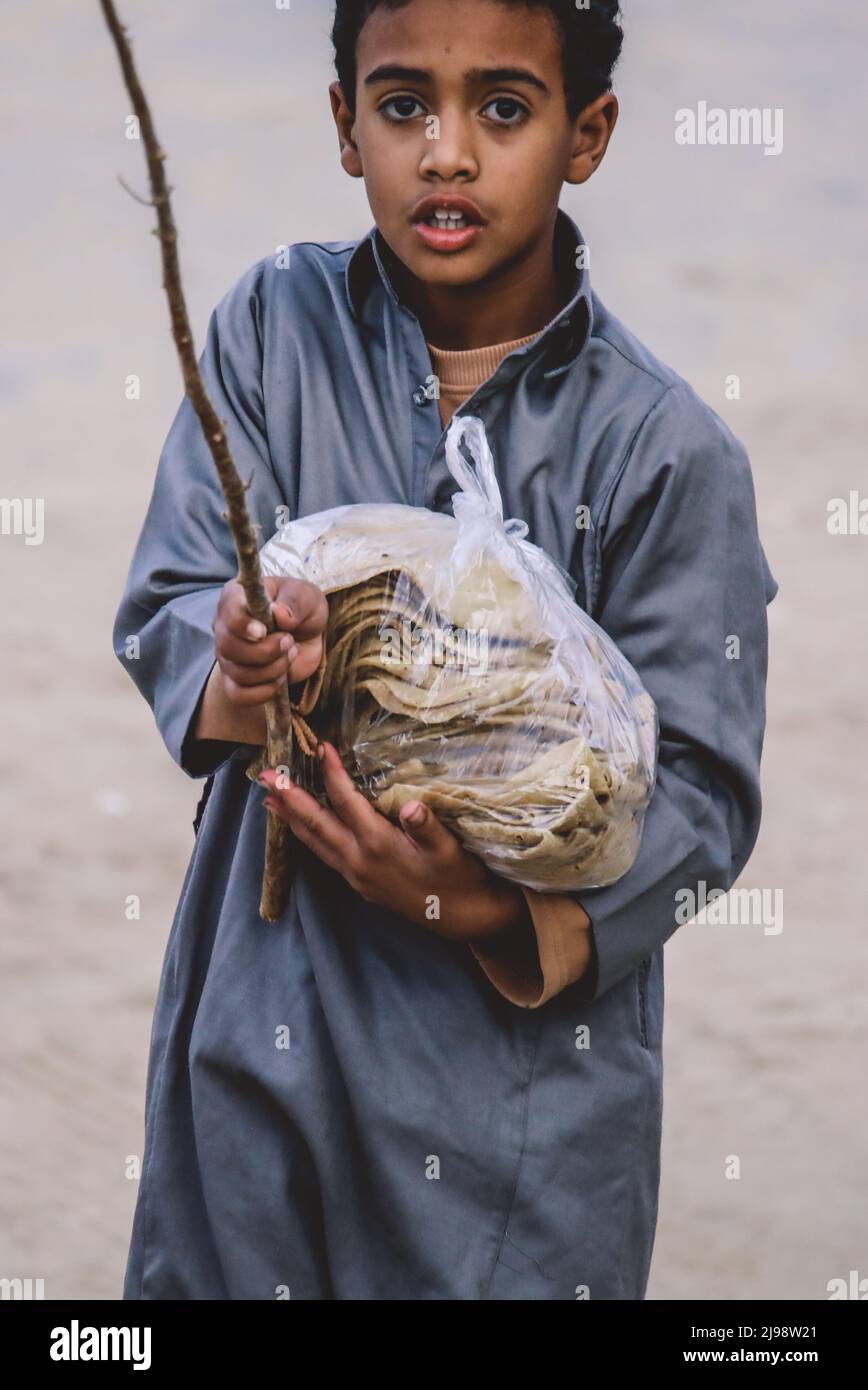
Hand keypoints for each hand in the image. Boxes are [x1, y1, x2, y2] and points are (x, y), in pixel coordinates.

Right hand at [212, 576, 327, 708]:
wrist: (308, 635)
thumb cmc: (302, 609)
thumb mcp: (307, 597)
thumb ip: (294, 602)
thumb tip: (279, 614)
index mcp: (236, 597)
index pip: (227, 611)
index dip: (243, 625)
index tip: (263, 631)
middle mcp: (225, 626)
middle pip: (228, 647)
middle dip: (265, 651)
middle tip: (290, 642)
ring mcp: (228, 655)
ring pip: (238, 672)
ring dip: (273, 670)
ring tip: (291, 655)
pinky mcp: (237, 679)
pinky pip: (238, 695)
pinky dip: (263, 692)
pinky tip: (280, 680)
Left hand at [257, 741, 527, 943]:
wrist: (462, 917)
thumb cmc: (458, 877)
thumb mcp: (449, 849)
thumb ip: (427, 827)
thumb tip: (411, 806)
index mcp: (378, 845)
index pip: (346, 802)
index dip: (332, 773)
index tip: (321, 747)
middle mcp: (358, 861)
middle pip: (315, 823)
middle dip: (289, 798)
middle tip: (264, 775)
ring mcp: (355, 875)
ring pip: (314, 842)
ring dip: (290, 819)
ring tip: (268, 800)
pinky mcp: (359, 884)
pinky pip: (323, 854)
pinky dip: (307, 836)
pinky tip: (301, 829)